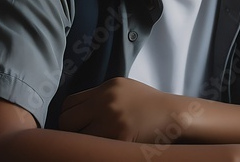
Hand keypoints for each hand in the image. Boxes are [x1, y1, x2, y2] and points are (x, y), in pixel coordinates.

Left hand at [59, 77, 184, 142]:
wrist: (172, 115)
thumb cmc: (149, 104)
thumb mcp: (123, 89)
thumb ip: (100, 97)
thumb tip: (78, 113)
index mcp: (105, 89)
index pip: (68, 104)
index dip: (68, 117)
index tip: (75, 126)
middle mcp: (105, 102)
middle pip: (67, 120)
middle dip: (71, 132)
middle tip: (81, 138)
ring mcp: (111, 120)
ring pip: (79, 137)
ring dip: (83, 143)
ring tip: (94, 145)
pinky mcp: (119, 138)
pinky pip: (96, 147)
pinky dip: (97, 150)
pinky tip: (106, 149)